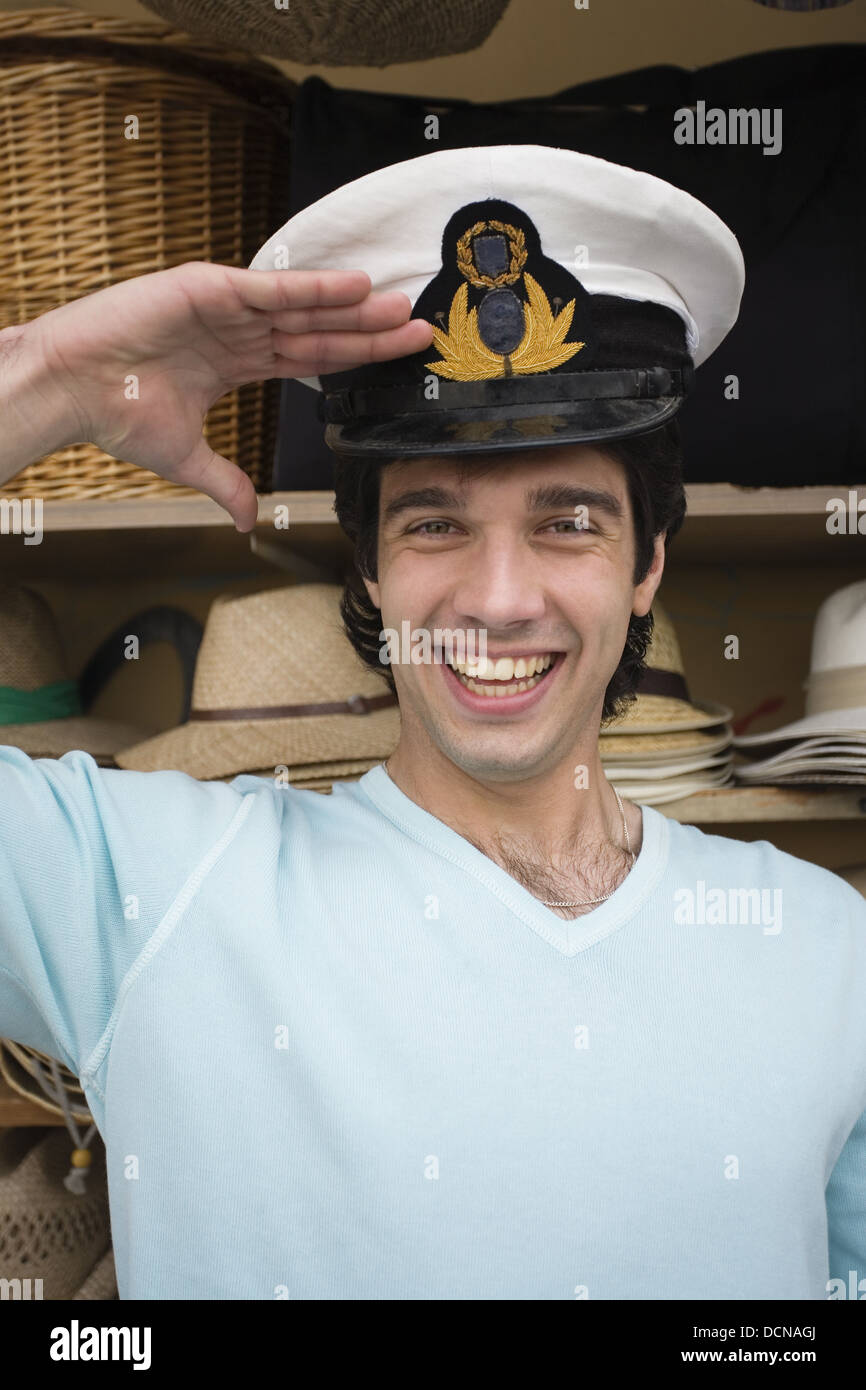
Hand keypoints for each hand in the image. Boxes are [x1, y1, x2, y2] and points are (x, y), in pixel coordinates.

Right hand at [15, 262, 433, 530]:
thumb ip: (223, 482)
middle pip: (317, 330)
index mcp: (235, 361)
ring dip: (353, 307)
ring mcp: (225, 306)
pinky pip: (270, 290)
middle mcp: (237, 330)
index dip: (353, 357)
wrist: (72, 390)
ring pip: (302, 307)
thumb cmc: (116, 413)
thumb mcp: (185, 456)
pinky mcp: (208, 289)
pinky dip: (312, 288)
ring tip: (401, 307)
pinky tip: (354, 288)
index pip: (309, 358)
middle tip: (420, 328)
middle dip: (368, 331)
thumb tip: (246, 522)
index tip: (396, 358)